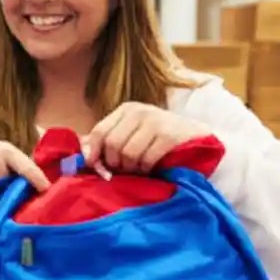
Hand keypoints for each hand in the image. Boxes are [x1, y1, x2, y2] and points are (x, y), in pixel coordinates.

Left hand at [82, 103, 210, 173]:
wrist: (197, 137)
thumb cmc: (158, 139)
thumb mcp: (132, 134)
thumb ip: (108, 141)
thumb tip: (82, 154)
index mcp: (126, 109)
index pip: (99, 132)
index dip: (95, 153)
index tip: (97, 167)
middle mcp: (139, 111)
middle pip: (112, 144)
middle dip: (116, 163)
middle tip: (125, 170)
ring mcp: (156, 121)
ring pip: (128, 154)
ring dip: (132, 168)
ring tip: (139, 169)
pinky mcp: (169, 135)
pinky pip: (146, 159)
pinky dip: (146, 169)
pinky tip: (151, 169)